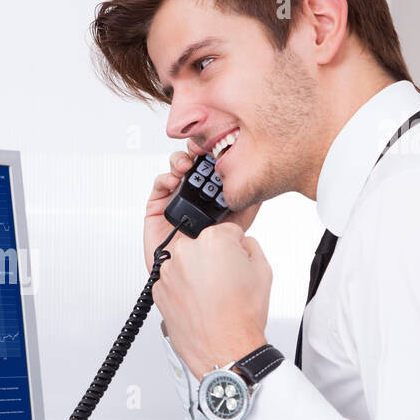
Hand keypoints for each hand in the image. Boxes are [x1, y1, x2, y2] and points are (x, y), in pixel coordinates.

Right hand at [144, 149, 259, 271]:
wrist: (191, 277)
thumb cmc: (212, 256)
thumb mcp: (238, 225)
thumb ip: (248, 203)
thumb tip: (260, 183)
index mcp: (214, 192)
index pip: (214, 163)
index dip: (216, 150)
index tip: (219, 142)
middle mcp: (196, 192)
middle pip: (195, 160)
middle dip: (197, 149)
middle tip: (200, 147)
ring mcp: (177, 196)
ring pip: (177, 166)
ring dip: (181, 159)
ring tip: (186, 166)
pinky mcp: (159, 204)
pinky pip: (160, 184)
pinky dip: (166, 177)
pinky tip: (173, 181)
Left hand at [153, 220, 272, 379]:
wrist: (225, 349)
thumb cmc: (241, 316)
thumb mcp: (262, 270)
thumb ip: (250, 246)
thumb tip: (242, 243)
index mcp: (212, 240)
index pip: (226, 231)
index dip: (235, 247)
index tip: (236, 261)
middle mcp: (185, 252)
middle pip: (202, 245)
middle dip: (214, 259)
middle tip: (226, 282)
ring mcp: (169, 272)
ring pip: (186, 263)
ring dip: (196, 274)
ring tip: (212, 296)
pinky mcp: (158, 291)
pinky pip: (174, 282)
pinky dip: (183, 290)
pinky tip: (199, 304)